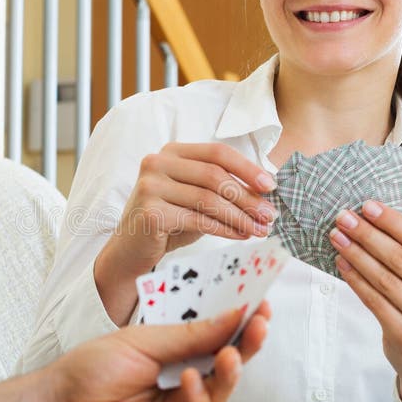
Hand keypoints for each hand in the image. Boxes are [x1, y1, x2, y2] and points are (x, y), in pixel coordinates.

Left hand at [43, 304, 269, 401]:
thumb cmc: (92, 370)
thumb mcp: (143, 341)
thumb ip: (189, 335)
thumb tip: (233, 315)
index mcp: (174, 353)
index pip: (215, 336)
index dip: (238, 322)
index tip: (259, 303)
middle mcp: (182, 381)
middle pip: (225, 364)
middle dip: (245, 344)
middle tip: (260, 324)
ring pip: (219, 393)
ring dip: (228, 372)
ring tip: (229, 354)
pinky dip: (198, 401)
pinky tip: (189, 382)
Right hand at [96, 143, 276, 323]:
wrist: (131, 250)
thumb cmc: (168, 222)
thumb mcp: (195, 198)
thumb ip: (221, 188)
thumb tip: (265, 191)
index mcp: (172, 151)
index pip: (217, 152)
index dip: (247, 168)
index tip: (270, 186)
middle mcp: (157, 162)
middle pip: (214, 176)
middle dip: (247, 197)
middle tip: (269, 215)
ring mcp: (150, 185)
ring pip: (208, 199)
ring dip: (239, 216)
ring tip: (259, 229)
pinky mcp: (150, 212)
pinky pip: (198, 219)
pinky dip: (224, 229)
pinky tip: (240, 235)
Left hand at [330, 200, 401, 401]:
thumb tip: (372, 220)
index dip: (392, 221)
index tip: (367, 205)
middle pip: (399, 257)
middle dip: (367, 234)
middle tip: (343, 218)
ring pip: (383, 278)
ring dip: (356, 254)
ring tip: (336, 237)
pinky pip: (373, 300)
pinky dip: (355, 279)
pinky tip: (341, 264)